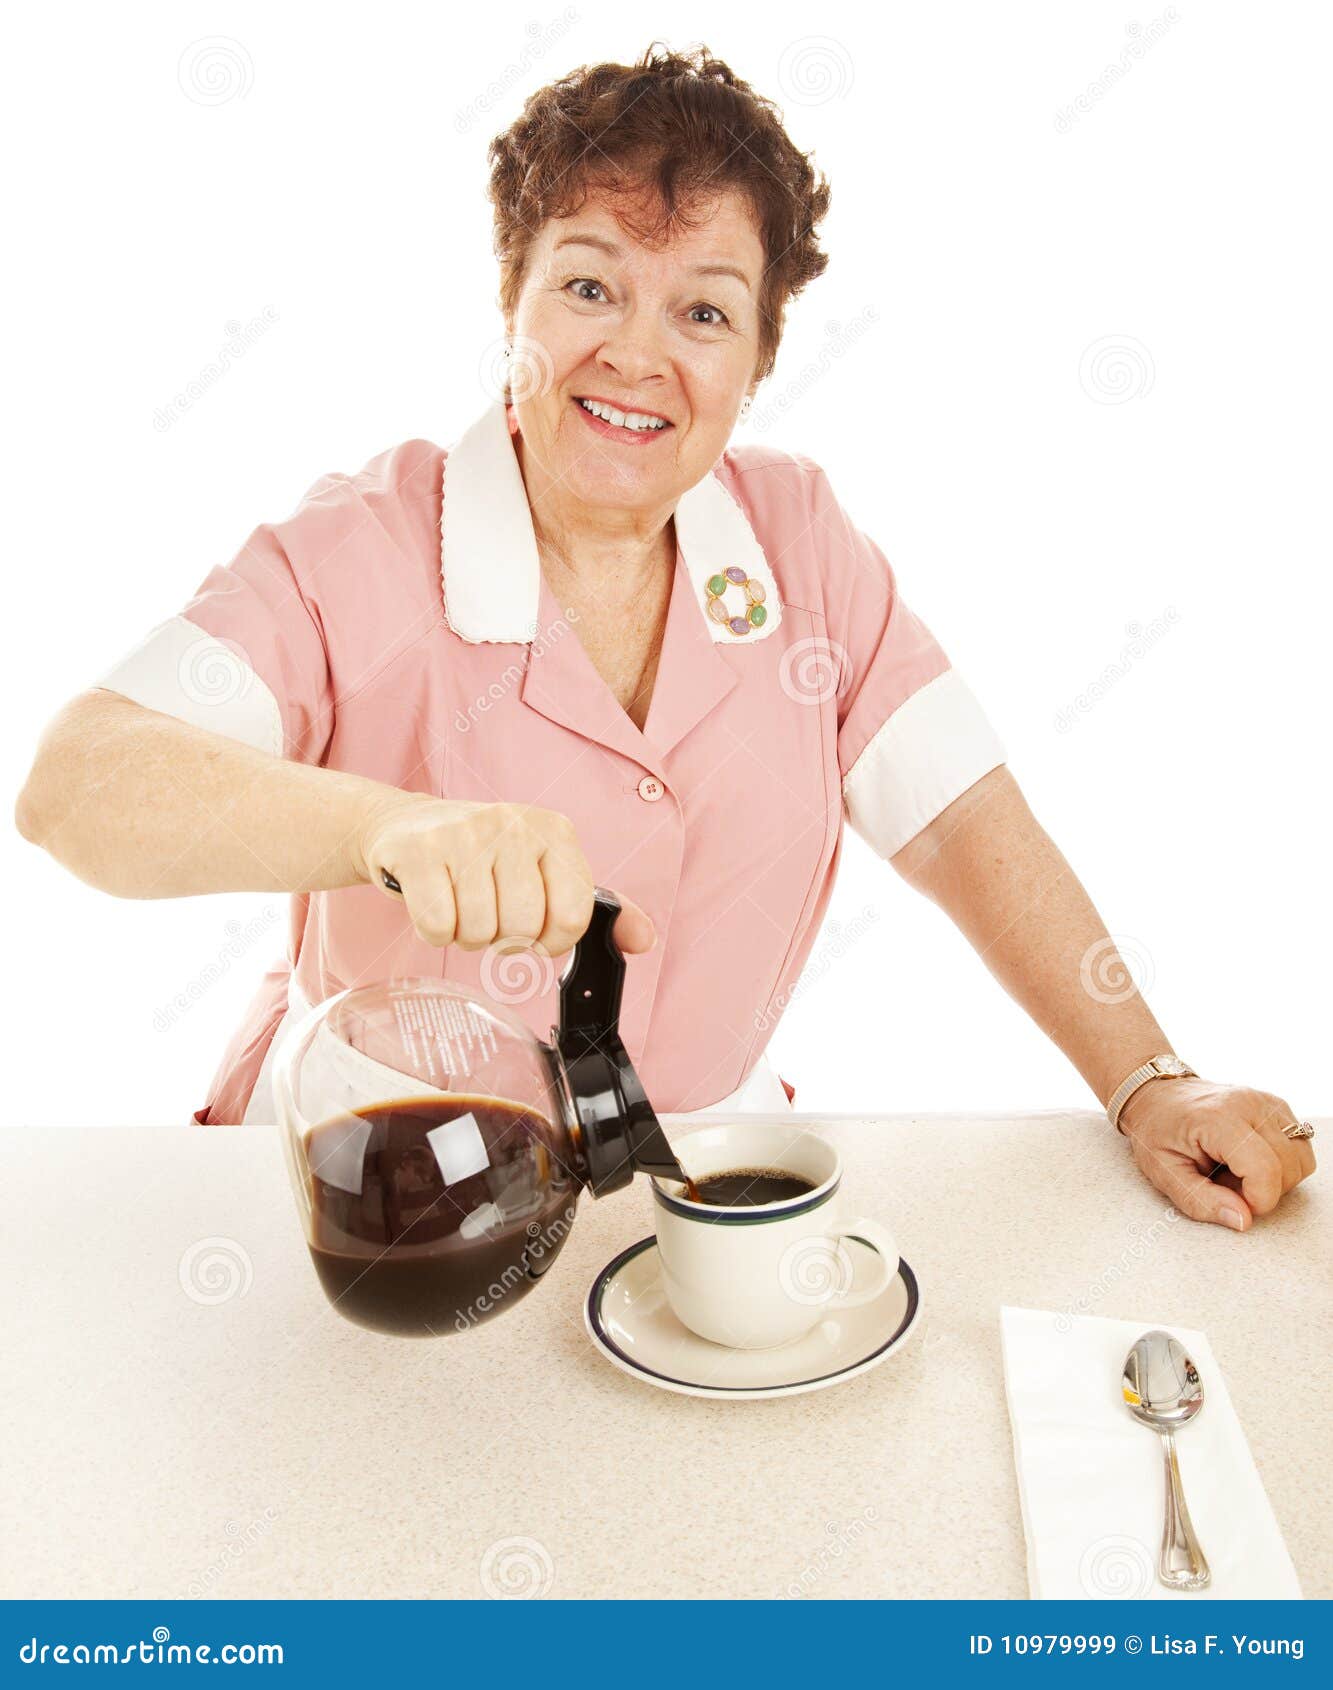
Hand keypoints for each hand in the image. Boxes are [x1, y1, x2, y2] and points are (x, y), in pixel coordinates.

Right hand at [353, 792, 655, 956]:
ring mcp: (464, 834)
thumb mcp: (547, 873)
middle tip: (489, 913)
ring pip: (478, 932)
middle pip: (522, 929)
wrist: (409, 824)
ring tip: (460, 902)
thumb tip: (644, 940)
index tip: (534, 932)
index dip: (551, 941)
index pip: (573, 917)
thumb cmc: (487, 858)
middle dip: (503, 939)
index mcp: (555, 831)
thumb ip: (598, 910)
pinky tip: (434, 901)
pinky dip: (434, 931)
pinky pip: (438, 927)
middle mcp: (514, 824)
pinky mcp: (419, 851)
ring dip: (467, 935)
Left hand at [1119, 1075, 1315, 1229]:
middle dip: (1263, 1190)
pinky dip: (1281, 1162)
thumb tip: (1244, 1221)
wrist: (1156, 1095)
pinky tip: (1249, 1158)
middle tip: (1225, 1183)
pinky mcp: (1276, 1106)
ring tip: (1237, 1170)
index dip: (1258, 1200)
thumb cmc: (1156, 1133)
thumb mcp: (1163, 1173)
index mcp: (1217, 1119)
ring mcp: (1266, 1102)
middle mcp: (1248, 1104)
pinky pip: (1299, 1146)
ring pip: (1300, 1158)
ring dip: (1276, 1177)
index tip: (1233, 1202)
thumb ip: (1201, 1201)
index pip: (1265, 1169)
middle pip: (1288, 1167)